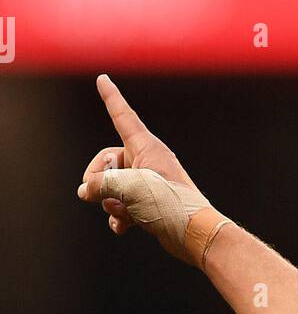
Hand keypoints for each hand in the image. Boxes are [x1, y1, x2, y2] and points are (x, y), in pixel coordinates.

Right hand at [76, 74, 213, 262]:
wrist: (196, 235)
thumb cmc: (169, 205)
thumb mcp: (129, 188)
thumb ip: (100, 184)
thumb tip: (84, 191)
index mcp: (147, 147)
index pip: (123, 116)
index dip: (111, 97)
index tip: (103, 78)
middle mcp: (147, 162)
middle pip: (108, 161)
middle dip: (99, 179)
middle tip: (95, 194)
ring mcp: (148, 185)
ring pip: (114, 187)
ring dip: (111, 203)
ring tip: (124, 213)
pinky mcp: (150, 206)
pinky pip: (123, 206)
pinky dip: (119, 217)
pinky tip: (122, 228)